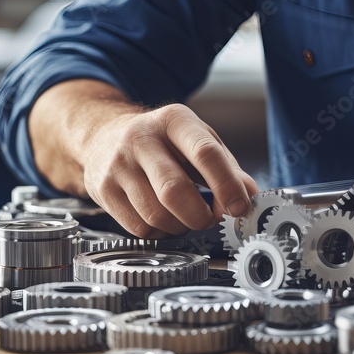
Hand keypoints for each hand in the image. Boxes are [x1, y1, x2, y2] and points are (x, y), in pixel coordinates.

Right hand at [80, 104, 257, 237]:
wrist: (103, 137)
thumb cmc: (160, 141)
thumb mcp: (196, 139)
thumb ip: (226, 166)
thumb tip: (249, 194)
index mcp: (174, 120)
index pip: (205, 153)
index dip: (227, 185)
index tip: (239, 207)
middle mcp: (141, 139)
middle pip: (175, 190)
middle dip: (200, 215)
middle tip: (209, 218)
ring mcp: (118, 165)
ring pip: (156, 215)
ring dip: (180, 227)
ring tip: (185, 217)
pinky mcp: (104, 190)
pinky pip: (139, 228)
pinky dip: (159, 233)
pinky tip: (162, 218)